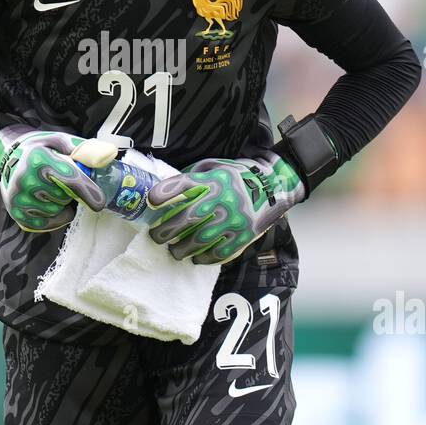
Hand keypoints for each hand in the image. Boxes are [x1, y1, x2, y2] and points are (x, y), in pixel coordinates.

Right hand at [0, 124, 106, 232]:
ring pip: (56, 210)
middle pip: (64, 197)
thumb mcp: (60, 141)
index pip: (68, 180)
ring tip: (49, 188)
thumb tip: (109, 155)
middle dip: (68, 190)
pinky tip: (45, 200)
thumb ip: (85, 149)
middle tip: (58, 179)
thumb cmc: (40, 149)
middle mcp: (24, 179)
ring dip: (60, 202)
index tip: (99, 203)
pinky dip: (53, 215)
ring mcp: (19, 198)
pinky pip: (48, 223)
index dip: (87, 192)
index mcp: (37, 158)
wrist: (8, 157)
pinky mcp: (17, 213)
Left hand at [145, 149, 305, 264]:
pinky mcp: (244, 234)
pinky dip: (204, 257)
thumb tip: (165, 191)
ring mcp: (234, 218)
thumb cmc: (237, 177)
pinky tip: (196, 258)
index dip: (164, 194)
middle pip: (187, 217)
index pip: (183, 185)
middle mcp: (223, 198)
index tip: (151, 202)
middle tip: (157, 236)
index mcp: (214, 179)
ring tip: (174, 251)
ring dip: (182, 248)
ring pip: (200, 239)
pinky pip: (220, 252)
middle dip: (166, 230)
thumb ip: (193, 177)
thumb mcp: (215, 167)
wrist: (274, 186)